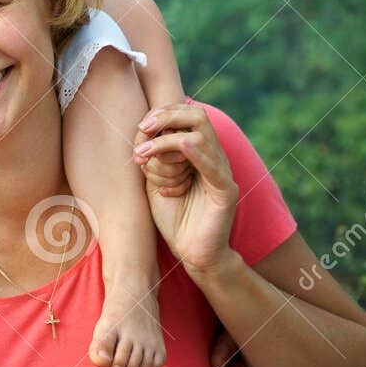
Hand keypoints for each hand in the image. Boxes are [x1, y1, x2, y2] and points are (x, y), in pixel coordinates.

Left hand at [133, 102, 238, 274]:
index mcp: (198, 151)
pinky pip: (213, 166)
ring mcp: (222, 172)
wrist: (192, 252)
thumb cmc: (173, 216)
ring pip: (199, 137)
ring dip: (165, 142)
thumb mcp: (155, 179)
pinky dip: (196, 153)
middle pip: (197, 116)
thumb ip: (152, 156)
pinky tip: (183, 146)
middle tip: (143, 128)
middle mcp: (213, 156)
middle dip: (166, 116)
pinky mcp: (226, 191)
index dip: (162, 114)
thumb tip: (141, 132)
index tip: (139, 128)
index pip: (186, 115)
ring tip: (142, 154)